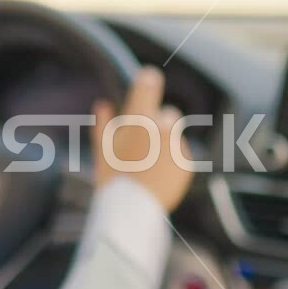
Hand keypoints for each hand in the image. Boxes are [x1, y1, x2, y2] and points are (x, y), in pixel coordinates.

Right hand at [91, 66, 193, 211]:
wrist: (131, 210)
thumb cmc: (111, 178)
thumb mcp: (101, 149)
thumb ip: (104, 123)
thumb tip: (102, 104)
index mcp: (138, 119)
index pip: (148, 82)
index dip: (148, 80)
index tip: (148, 79)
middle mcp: (161, 127)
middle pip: (168, 114)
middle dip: (159, 124)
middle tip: (145, 143)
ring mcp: (176, 145)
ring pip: (175, 137)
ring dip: (166, 145)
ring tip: (150, 166)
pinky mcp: (186, 162)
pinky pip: (180, 156)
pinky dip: (173, 162)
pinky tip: (158, 176)